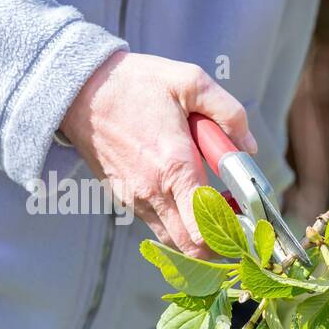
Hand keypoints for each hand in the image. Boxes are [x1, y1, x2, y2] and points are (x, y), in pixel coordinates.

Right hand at [60, 52, 255, 256]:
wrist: (79, 88)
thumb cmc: (135, 83)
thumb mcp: (190, 81)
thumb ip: (229, 112)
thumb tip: (248, 146)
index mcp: (174, 166)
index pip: (204, 228)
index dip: (232, 234)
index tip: (248, 221)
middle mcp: (153, 191)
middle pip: (193, 248)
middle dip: (221, 242)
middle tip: (236, 219)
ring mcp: (135, 199)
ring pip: (175, 241)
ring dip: (198, 234)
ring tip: (214, 206)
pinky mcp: (124, 198)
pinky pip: (157, 224)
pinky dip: (178, 222)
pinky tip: (188, 196)